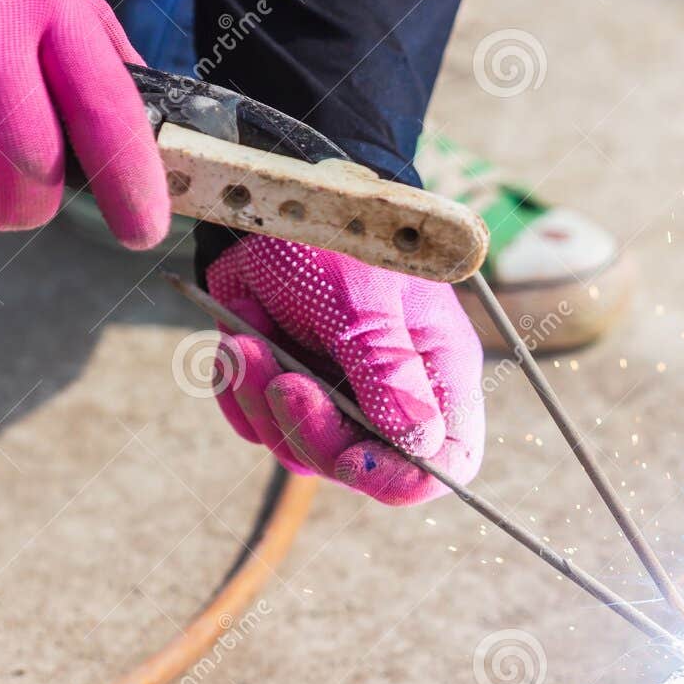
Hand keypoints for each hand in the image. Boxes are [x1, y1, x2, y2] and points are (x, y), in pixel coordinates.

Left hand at [206, 236, 484, 505]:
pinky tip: (238, 338)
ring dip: (263, 402)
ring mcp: (337, 401)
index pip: (445, 461)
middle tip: (283, 380)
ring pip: (299, 453)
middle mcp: (392, 399)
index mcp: (437, 377)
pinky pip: (255, 425)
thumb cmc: (339, 242)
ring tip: (246, 340)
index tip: (353, 457)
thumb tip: (422, 448)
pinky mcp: (285, 393)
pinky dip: (238, 388)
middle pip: (361, 469)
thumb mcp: (366, 305)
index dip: (403, 478)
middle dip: (313, 432)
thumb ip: (389, 375)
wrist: (271, 205)